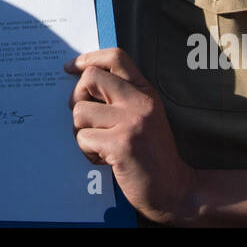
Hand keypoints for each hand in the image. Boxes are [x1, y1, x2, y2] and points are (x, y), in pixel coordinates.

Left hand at [66, 47, 197, 223]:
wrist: (174, 189)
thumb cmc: (152, 153)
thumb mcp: (145, 116)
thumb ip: (122, 96)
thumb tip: (81, 81)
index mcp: (145, 92)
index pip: (116, 57)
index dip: (88, 58)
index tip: (71, 68)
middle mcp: (140, 102)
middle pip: (90, 79)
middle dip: (77, 97)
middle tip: (84, 118)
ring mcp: (131, 123)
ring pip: (79, 111)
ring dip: (81, 131)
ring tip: (99, 144)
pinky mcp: (120, 145)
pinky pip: (83, 138)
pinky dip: (87, 152)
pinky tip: (104, 160)